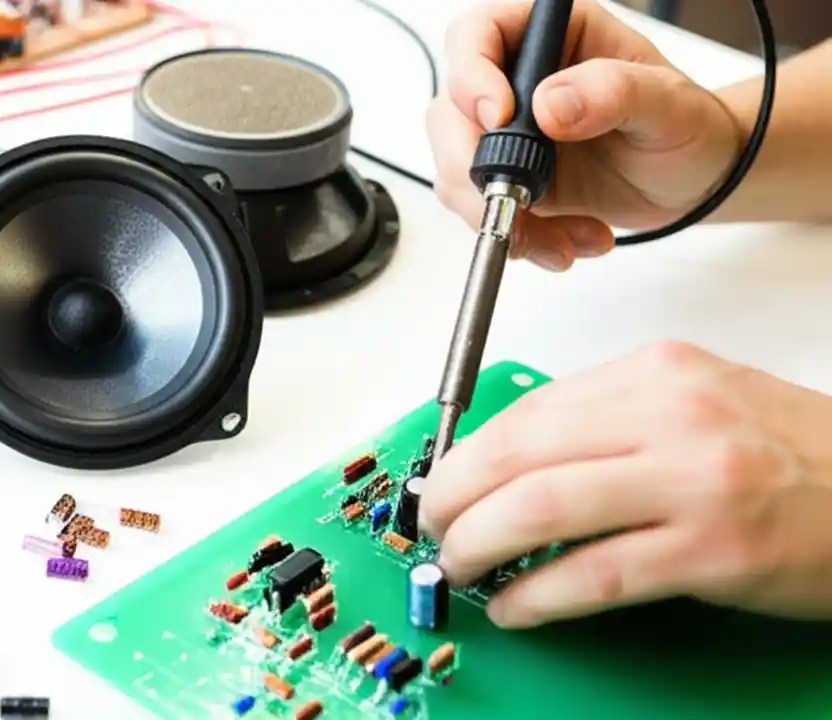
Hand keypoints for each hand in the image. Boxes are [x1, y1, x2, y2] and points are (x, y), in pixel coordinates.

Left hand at [419, 341, 831, 627]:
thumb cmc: (794, 454)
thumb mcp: (698, 402)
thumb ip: (610, 419)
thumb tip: (511, 459)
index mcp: (658, 372)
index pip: (527, 411)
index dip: (462, 455)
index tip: (438, 483)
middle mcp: (670, 415)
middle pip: (517, 454)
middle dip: (452, 497)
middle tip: (433, 528)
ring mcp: (693, 483)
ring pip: (540, 510)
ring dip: (479, 545)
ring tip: (461, 567)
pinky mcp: (713, 553)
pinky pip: (593, 577)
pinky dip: (537, 597)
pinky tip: (517, 607)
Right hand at [427, 0, 740, 270]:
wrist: (694, 183)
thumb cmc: (688, 128)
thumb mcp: (668, 105)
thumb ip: (613, 93)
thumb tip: (551, 104)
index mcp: (552, 36)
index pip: (478, 35)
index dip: (472, 74)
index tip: (498, 117)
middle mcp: (517, 79)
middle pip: (450, 111)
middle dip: (474, 168)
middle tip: (516, 200)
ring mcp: (506, 134)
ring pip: (457, 169)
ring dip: (499, 212)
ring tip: (563, 238)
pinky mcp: (506, 180)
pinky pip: (480, 209)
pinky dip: (519, 236)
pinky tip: (565, 241)